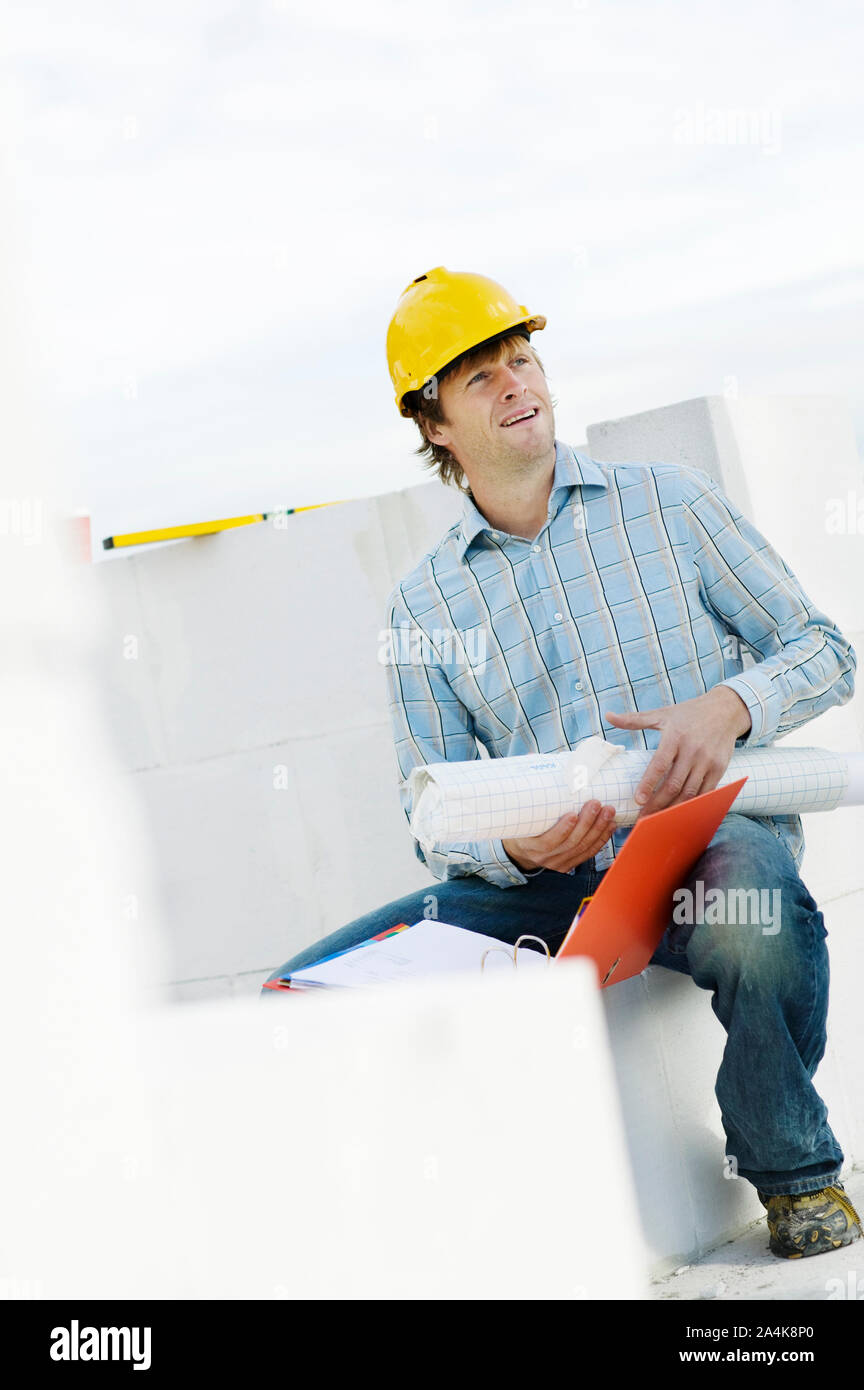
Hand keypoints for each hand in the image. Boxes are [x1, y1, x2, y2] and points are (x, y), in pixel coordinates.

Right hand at [503, 801, 616, 873]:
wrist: (520, 850)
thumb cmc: (521, 827)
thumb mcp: (518, 812)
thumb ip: (528, 790)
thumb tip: (532, 758)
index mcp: (530, 845)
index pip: (548, 842)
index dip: (562, 830)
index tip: (572, 814)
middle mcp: (545, 857)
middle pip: (571, 843)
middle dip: (587, 824)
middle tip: (596, 804)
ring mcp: (558, 862)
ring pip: (582, 848)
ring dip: (598, 830)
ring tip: (608, 812)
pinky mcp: (569, 864)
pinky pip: (588, 853)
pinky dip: (601, 839)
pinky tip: (610, 826)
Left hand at [604, 686, 751, 819]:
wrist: (725, 709)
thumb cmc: (689, 713)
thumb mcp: (662, 714)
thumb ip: (634, 719)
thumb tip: (608, 716)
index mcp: (675, 736)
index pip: (659, 765)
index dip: (648, 784)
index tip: (638, 800)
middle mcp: (693, 750)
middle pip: (673, 784)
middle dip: (657, 804)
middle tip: (643, 818)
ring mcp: (708, 761)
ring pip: (689, 792)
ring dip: (674, 809)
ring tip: (659, 820)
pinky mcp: (720, 768)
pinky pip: (706, 792)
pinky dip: (694, 805)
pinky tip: (681, 813)